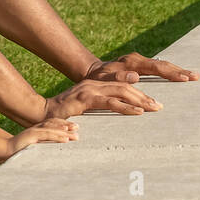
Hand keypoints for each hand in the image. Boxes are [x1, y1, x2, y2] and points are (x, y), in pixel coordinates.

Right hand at [5, 118, 77, 158]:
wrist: (4, 151)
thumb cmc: (18, 150)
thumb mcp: (33, 146)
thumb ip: (42, 144)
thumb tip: (54, 147)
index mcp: (37, 129)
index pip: (52, 123)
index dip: (63, 123)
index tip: (74, 127)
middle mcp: (36, 128)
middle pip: (54, 124)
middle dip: (66, 125)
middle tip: (77, 128)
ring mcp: (33, 132)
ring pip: (52, 129)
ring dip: (64, 132)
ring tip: (75, 135)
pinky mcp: (31, 136)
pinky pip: (46, 135)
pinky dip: (57, 136)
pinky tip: (65, 139)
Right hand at [44, 79, 161, 117]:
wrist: (40, 113)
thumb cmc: (61, 115)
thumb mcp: (83, 109)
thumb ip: (97, 108)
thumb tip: (115, 113)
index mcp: (94, 85)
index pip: (122, 84)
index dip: (139, 91)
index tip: (154, 100)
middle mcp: (93, 84)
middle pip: (125, 86)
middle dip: (144, 95)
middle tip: (159, 106)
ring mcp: (89, 90)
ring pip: (121, 91)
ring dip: (140, 100)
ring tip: (153, 108)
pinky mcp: (85, 99)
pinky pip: (109, 102)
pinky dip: (125, 107)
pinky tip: (138, 112)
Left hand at [85, 52, 198, 83]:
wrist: (92, 71)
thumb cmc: (96, 78)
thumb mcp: (103, 79)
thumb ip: (118, 78)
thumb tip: (136, 77)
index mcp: (131, 63)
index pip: (156, 67)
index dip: (171, 73)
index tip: (184, 78)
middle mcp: (137, 59)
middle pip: (163, 64)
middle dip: (180, 71)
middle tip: (196, 77)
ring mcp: (140, 61)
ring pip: (162, 65)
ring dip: (177, 70)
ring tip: (193, 76)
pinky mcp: (140, 64)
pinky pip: (158, 67)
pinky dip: (170, 71)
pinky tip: (180, 76)